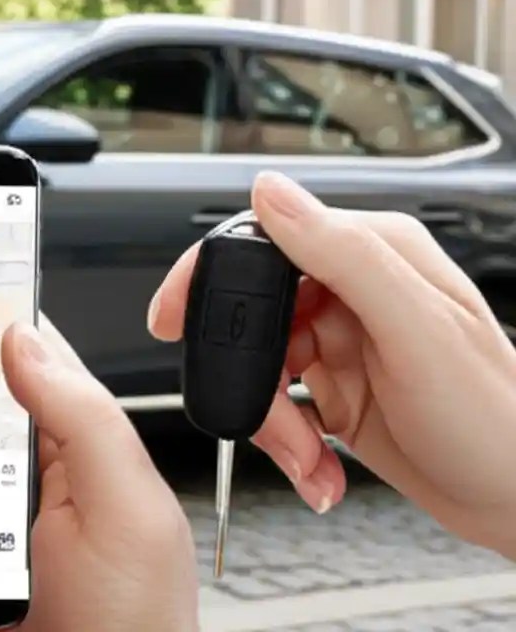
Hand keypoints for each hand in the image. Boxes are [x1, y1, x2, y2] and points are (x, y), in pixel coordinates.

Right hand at [149, 171, 515, 559]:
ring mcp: (343, 342)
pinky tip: (316, 466)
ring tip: (307, 456)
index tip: (175, 320)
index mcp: (374, 253)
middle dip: (247, 377)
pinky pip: (277, 409)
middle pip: (251, 315)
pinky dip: (286, 446)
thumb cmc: (497, 421)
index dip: (211, 280)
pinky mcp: (337, 390)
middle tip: (266, 418)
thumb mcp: (416, 329)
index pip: (265, 241)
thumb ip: (343, 254)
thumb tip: (271, 192)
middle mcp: (355, 291)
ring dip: (270, 424)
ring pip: (257, 369)